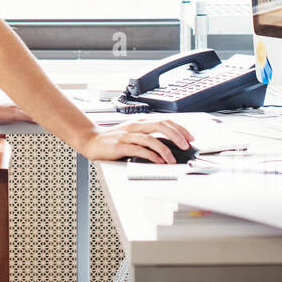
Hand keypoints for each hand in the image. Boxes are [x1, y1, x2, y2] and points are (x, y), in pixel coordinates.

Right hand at [80, 115, 194, 162]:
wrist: (91, 141)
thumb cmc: (113, 139)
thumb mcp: (133, 134)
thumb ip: (148, 136)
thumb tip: (169, 144)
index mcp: (140, 122)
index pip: (164, 121)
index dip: (179, 128)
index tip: (190, 137)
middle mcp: (135, 126)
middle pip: (160, 125)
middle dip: (176, 135)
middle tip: (186, 145)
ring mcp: (127, 135)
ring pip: (151, 138)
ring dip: (165, 149)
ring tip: (172, 159)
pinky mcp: (120, 146)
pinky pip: (139, 149)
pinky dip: (151, 155)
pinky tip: (157, 161)